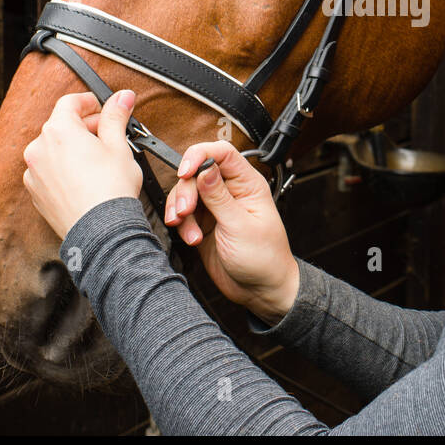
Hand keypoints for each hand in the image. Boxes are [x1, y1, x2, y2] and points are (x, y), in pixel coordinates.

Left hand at [22, 90, 142, 239]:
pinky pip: (48, 171)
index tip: (103, 107)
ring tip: (97, 161)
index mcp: (59, 130)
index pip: (70, 102)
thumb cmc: (111, 188)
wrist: (101, 231)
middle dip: (84, 127)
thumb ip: (116, 116)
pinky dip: (63, 169)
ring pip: (53, 150)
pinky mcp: (35, 192)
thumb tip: (122, 96)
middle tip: (107, 135)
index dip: (89, 102)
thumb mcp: (118, 146)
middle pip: (60, 126)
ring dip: (72, 148)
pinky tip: (84, 179)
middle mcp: (38, 148)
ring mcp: (34, 172)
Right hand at [165, 141, 298, 324]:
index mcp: (248, 184)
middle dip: (186, 190)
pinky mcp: (203, 223)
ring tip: (187, 230)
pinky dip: (181, 225)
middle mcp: (230, 191)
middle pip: (197, 172)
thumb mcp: (240, 226)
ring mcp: (216, 207)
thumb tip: (205, 167)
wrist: (260, 290)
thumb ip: (219, 196)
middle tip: (184, 211)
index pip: (222, 153)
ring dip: (180, 210)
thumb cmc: (264, 259)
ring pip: (186, 193)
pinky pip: (183, 214)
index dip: (200, 155)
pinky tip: (191, 239)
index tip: (185, 171)